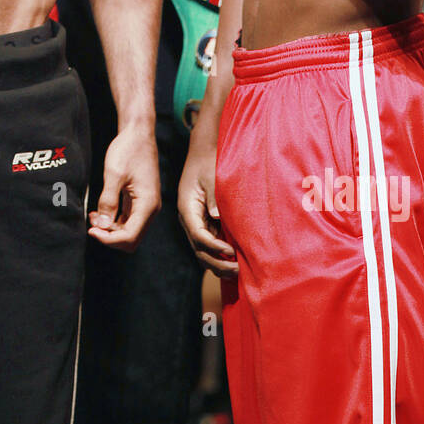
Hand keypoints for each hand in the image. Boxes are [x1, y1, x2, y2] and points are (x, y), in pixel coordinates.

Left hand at [89, 122, 160, 249]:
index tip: (91, 230)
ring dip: (110, 229)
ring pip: (129, 231)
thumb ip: (108, 201)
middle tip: (92, 224)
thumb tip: (102, 225)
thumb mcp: (114, 174)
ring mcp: (146, 205)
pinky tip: (100, 211)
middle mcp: (150, 208)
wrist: (138, 133)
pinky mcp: (140, 200)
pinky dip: (114, 220)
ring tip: (94, 216)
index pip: (130, 237)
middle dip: (110, 236)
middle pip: (131, 239)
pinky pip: (128, 219)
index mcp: (147, 204)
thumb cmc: (128, 149)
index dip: (109, 239)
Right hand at [177, 143, 237, 277]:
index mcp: (187, 208)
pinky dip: (220, 254)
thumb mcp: (211, 176)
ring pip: (203, 250)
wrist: (203, 152)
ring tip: (237, 271)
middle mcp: (189, 219)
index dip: (214, 246)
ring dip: (218, 262)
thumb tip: (217, 217)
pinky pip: (209, 243)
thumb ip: (214, 198)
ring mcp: (196, 222)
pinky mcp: (204, 222)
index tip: (231, 252)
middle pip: (198, 249)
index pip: (197, 234)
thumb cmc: (208, 162)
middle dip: (216, 262)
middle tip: (237, 270)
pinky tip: (234, 260)